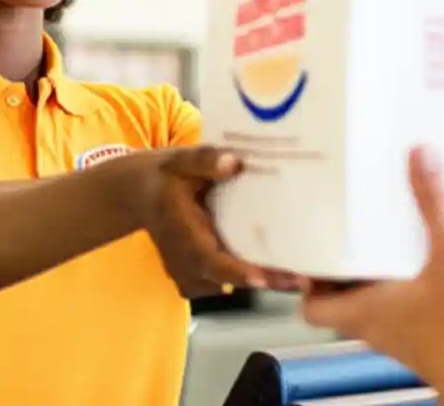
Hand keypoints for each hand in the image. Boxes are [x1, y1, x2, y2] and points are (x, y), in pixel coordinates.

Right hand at [137, 146, 298, 297]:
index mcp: (182, 231)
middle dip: (268, 280)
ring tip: (303, 273)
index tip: (262, 278)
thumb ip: (205, 160)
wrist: (138, 195)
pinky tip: (281, 265)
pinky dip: (253, 276)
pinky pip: (228, 282)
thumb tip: (233, 163)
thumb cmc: (164, 175)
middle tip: (305, 279)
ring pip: (231, 284)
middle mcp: (185, 260)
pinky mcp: (197, 279)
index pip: (209, 259)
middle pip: (229, 279)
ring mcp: (189, 274)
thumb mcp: (180, 160)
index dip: (236, 271)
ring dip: (264, 279)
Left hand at [300, 147, 443, 405]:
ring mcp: (400, 338)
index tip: (311, 251)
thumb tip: (419, 159)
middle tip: (351, 238)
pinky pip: (404, 313)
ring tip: (389, 247)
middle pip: (340, 301)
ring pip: (372, 308)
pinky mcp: (426, 342)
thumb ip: (434, 204)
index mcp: (364, 309)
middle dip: (343, 271)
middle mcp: (376, 328)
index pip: (310, 306)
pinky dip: (407, 293)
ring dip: (376, 280)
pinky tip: (431, 271)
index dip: (306, 281)